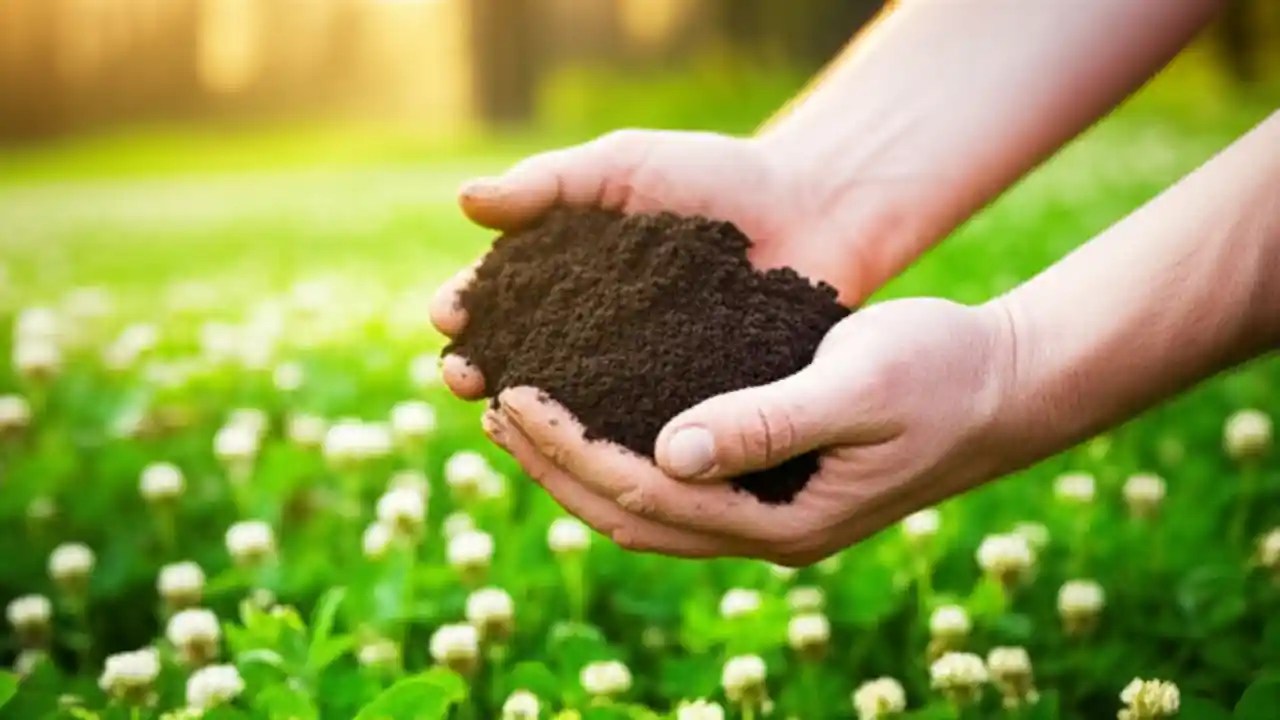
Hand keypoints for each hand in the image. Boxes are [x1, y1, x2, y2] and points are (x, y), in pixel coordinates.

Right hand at [430, 129, 901, 398]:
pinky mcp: (685, 408)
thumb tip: (466, 201)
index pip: (500, 298)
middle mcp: (591, 332)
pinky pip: (636, 431)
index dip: (469, 308)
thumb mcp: (627, 165)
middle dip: (483, 369)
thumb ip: (551, 181)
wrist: (813, 210)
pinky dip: (606, 444)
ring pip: (569, 408)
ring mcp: (635, 375)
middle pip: (520, 360)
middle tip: (463, 378)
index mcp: (565, 274)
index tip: (452, 315)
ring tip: (505, 421)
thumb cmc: (717, 175)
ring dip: (531, 421)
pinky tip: (582, 454)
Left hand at [480, 298, 1015, 564]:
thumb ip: (769, 420)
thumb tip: (670, 451)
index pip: (645, 493)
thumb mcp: (860, 384)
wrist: (1004, 384)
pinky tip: (593, 412)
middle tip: (491, 406)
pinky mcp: (770, 483)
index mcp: (782, 521)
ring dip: (576, 467)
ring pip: (645, 507)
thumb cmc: (942, 374)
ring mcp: (767, 513)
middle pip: (628, 513)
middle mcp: (763, 531)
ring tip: (519, 416)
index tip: (513, 394)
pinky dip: (621, 454)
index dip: (569, 448)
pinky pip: (674, 483)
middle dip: (552, 466)